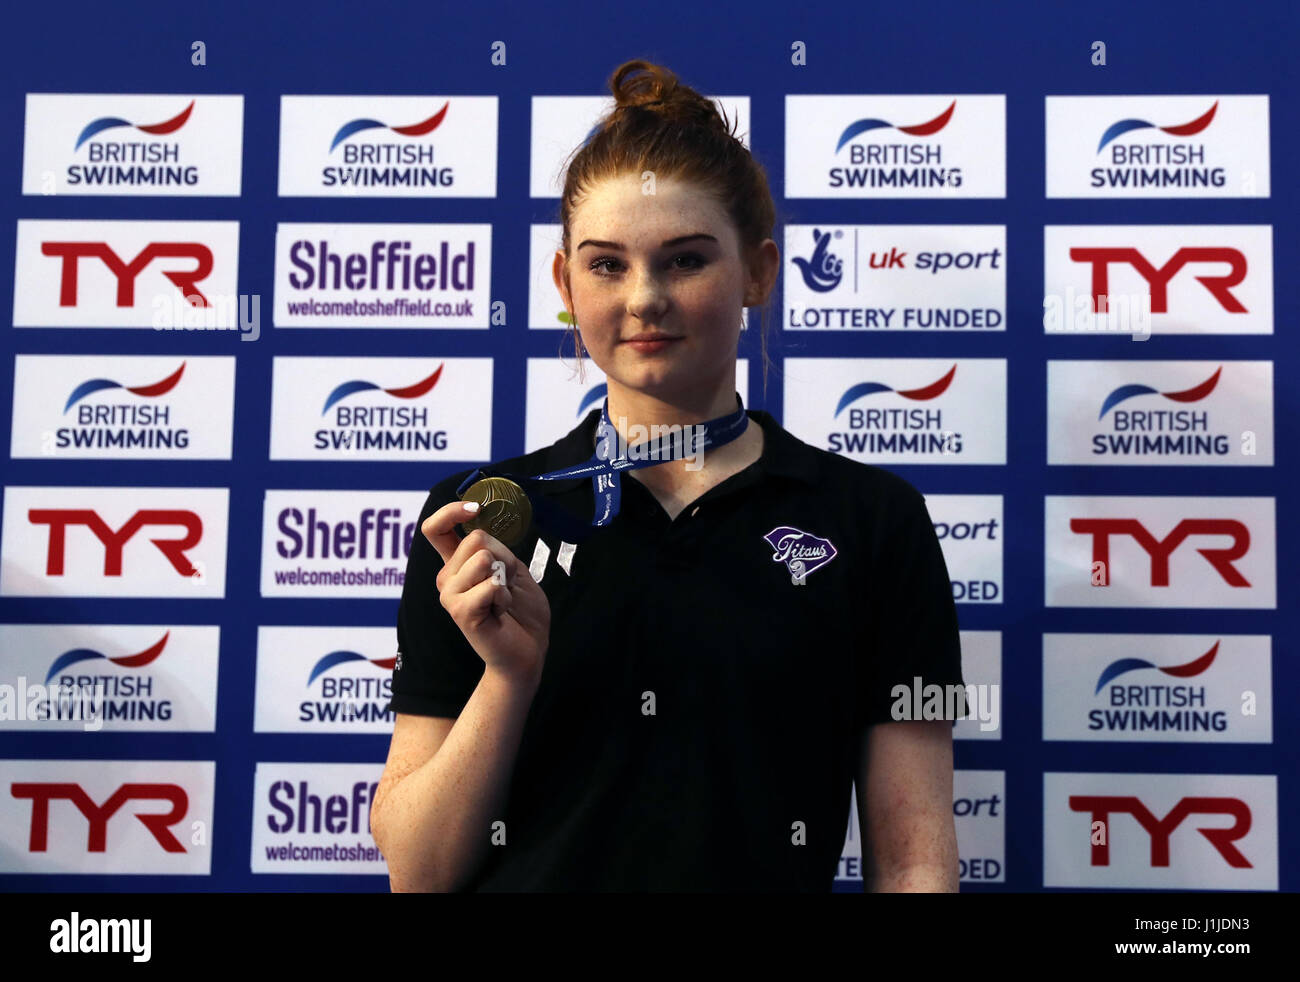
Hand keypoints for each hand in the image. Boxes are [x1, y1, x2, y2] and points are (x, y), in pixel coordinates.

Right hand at [421, 501, 549, 681]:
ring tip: (502, 601)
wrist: (527, 651)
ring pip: (484, 559)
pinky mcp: (460, 612)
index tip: (474, 509)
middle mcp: (447, 578)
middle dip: (504, 558)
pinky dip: (505, 597)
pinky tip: (500, 613)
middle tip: (506, 585)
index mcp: (457, 565)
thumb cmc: (521, 611)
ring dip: (505, 579)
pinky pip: (490, 585)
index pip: (435, 528)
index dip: (451, 512)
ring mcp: (450, 595)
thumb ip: (495, 549)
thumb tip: (478, 529)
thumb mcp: (513, 569)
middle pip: (476, 539)